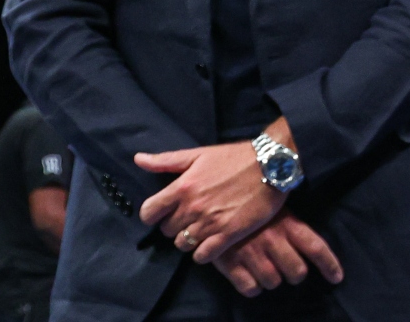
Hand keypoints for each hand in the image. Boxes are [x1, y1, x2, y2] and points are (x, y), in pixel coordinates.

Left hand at [136, 139, 283, 262]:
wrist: (272, 165)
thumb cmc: (235, 157)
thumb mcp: (199, 154)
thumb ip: (166, 160)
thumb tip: (138, 159)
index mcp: (182, 187)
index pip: (148, 213)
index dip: (154, 215)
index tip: (165, 213)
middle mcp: (192, 207)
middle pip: (167, 231)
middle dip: (176, 225)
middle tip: (190, 218)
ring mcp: (210, 222)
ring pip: (183, 244)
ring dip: (189, 240)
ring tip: (202, 230)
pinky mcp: (229, 234)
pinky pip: (203, 256)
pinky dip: (203, 253)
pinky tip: (211, 243)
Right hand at [213, 211, 343, 297]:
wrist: (212, 201)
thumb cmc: (250, 205)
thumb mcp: (276, 209)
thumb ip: (293, 228)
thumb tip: (312, 248)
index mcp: (288, 224)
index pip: (316, 247)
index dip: (330, 265)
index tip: (337, 278)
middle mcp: (273, 240)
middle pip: (297, 272)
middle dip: (296, 274)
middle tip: (289, 269)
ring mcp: (252, 253)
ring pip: (274, 282)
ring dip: (273, 280)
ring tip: (266, 269)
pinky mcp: (230, 263)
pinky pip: (250, 289)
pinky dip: (253, 288)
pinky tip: (251, 278)